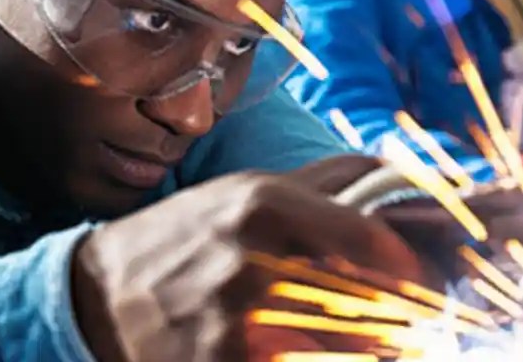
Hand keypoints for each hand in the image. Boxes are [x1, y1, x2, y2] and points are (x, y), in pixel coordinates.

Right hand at [70, 155, 426, 361]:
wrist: (100, 293)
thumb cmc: (192, 233)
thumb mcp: (253, 189)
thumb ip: (333, 181)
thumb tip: (404, 178)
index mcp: (266, 206)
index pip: (372, 241)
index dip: (410, 267)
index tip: (422, 279)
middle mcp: (251, 262)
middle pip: (367, 305)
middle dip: (394, 319)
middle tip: (404, 322)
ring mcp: (233, 324)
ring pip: (343, 351)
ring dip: (361, 350)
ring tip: (350, 341)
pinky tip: (305, 353)